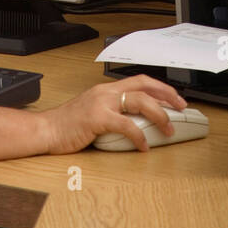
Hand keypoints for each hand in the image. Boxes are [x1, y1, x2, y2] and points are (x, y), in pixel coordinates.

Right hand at [39, 74, 188, 154]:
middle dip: (167, 95)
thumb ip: (113, 113)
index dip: (160, 88)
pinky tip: (144, 145)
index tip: (174, 98)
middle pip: (144, 85)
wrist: (45, 130)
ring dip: (159, 115)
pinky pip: (126, 125)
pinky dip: (139, 135)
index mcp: (106, 90)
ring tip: (168, 129)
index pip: (139, 81)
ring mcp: (101, 103)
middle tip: (182, 107)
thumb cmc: (67, 125)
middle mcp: (105, 92)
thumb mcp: (93, 113)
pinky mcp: (96, 118)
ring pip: (139, 101)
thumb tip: (137, 123)